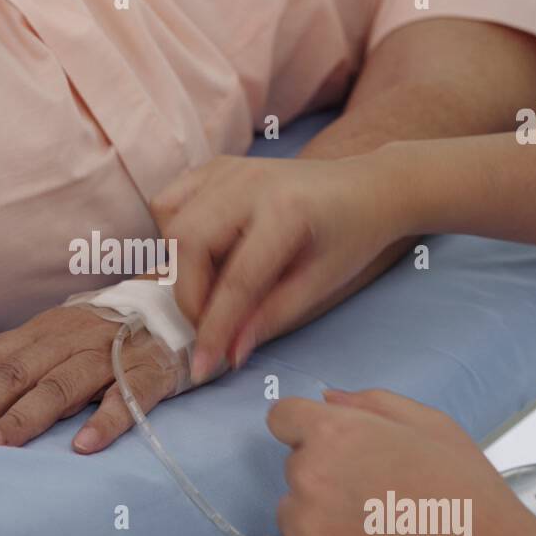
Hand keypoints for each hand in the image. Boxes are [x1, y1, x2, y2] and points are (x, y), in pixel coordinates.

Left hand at [0, 306, 181, 452]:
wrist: (178, 308)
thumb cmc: (106, 332)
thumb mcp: (58, 337)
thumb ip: (20, 360)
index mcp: (42, 331)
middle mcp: (68, 338)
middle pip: (15, 374)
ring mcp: (107, 354)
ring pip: (61, 386)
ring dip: (25, 419)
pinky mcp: (146, 373)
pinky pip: (126, 398)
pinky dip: (104, 421)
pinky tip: (83, 446)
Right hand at [151, 154, 408, 382]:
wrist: (365, 188)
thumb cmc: (349, 238)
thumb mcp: (319, 286)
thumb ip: (270, 318)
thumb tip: (227, 353)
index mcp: (287, 212)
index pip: (236, 280)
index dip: (215, 330)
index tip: (203, 368)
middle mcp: (250, 183)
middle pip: (188, 244)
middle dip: (190, 297)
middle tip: (212, 324)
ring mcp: (228, 169)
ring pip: (171, 223)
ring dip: (180, 267)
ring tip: (212, 287)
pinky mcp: (215, 167)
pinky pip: (170, 202)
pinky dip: (174, 235)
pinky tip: (203, 253)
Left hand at [267, 389, 535, 535]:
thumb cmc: (464, 493)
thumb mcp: (428, 424)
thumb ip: (369, 402)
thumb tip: (329, 398)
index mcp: (334, 432)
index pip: (282, 416)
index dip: (303, 425)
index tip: (318, 437)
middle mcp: (311, 474)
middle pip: (294, 463)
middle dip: (323, 469)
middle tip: (368, 483)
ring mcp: (307, 520)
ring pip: (293, 506)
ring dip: (318, 509)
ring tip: (371, 516)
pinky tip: (342, 535)